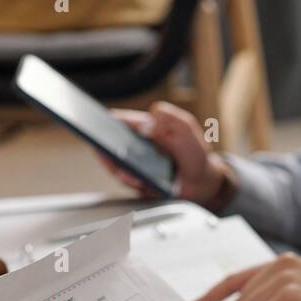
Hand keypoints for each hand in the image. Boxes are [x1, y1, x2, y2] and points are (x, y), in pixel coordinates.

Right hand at [105, 102, 231, 206]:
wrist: (203, 181)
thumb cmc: (195, 152)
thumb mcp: (186, 127)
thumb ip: (170, 118)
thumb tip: (148, 121)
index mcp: (146, 127)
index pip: (121, 122)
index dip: (106, 122)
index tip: (97, 125)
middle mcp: (137, 145)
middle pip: (112, 144)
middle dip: (105, 147)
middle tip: (102, 149)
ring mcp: (136, 164)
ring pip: (116, 165)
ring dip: (118, 167)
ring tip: (123, 168)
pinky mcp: (139, 182)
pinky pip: (128, 181)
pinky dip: (130, 180)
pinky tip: (136, 179)